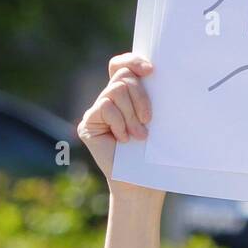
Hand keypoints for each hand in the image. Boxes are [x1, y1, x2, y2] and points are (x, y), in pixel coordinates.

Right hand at [77, 54, 162, 199]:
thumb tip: (156, 73)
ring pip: (116, 90)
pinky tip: (124, 140)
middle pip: (123, 76)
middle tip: (148, 122)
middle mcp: (111, 100)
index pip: (123, 66)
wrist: (143, 186)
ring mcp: (98, 111)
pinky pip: (106, 107)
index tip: (151, 71)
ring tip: (139, 136)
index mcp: (129, 97)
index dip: (133, 61)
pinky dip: (119, 123)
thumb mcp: (158, 123)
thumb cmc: (154, 158)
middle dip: (140, 97)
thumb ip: (153, 98)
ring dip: (131, 114)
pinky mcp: (89, 123)